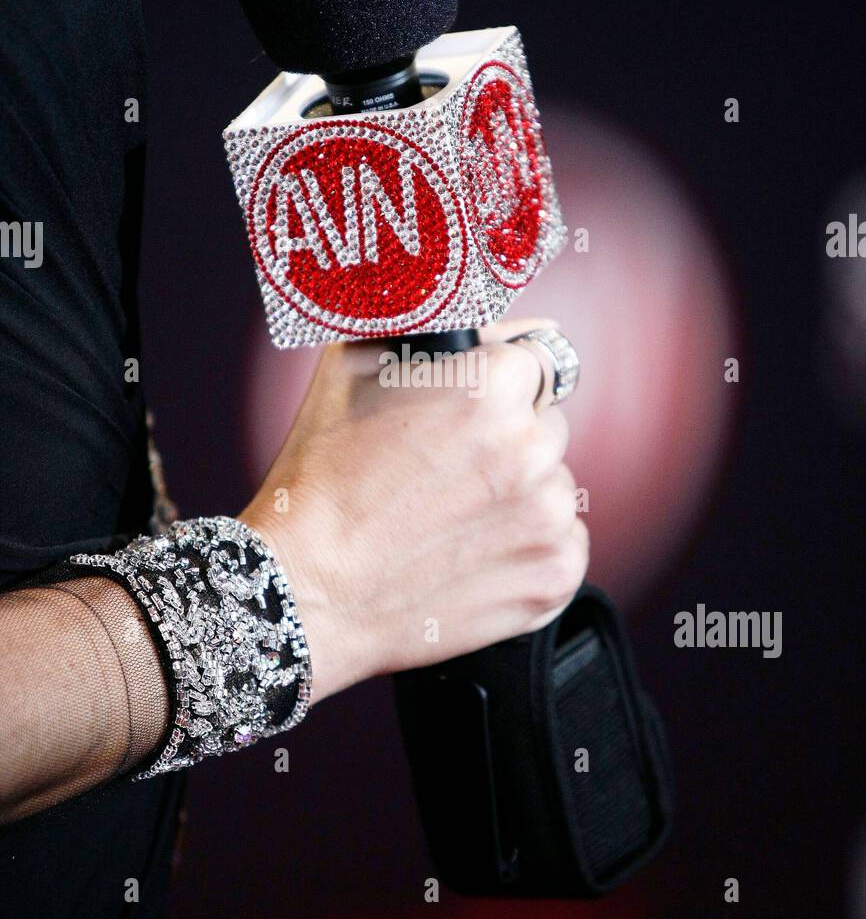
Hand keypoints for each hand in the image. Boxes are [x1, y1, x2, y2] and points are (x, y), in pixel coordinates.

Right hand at [240, 318, 588, 704]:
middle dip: (509, 441)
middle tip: (444, 473)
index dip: (497, 386)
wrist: (304, 591)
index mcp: (492, 385)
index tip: (463, 417)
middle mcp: (531, 448)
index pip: (538, 363)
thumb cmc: (321, 475)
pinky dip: (528, 549)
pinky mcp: (554, 578)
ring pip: (554, 486)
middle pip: (548, 426)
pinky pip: (564, 544)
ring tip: (449, 519)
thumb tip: (532, 327)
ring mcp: (548, 517)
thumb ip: (446, 327)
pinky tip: (470, 555)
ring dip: (518, 496)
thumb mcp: (356, 366)